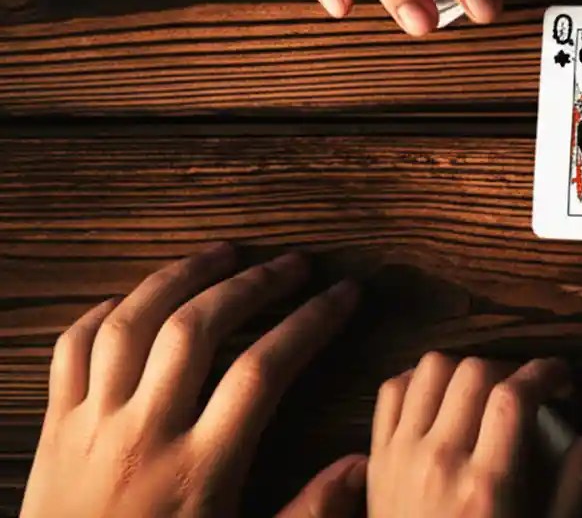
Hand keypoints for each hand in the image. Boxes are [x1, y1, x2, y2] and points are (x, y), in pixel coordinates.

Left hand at [21, 245, 362, 517]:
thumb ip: (308, 513)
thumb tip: (364, 465)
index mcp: (200, 469)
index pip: (264, 370)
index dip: (309, 322)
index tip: (342, 294)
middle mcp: (145, 434)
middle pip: (197, 330)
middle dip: (253, 284)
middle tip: (293, 263)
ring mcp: (93, 424)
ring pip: (133, 324)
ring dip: (182, 276)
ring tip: (224, 253)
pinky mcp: (54, 427)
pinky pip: (73, 349)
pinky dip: (105, 312)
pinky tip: (140, 298)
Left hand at [368, 353, 581, 517]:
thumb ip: (577, 484)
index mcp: (486, 486)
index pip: (513, 397)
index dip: (545, 373)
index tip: (562, 380)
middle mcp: (440, 462)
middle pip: (474, 372)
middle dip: (510, 370)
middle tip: (529, 393)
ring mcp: (401, 457)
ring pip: (431, 370)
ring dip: (465, 370)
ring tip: (486, 393)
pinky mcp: (377, 459)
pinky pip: (392, 390)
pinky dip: (419, 381)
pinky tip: (443, 400)